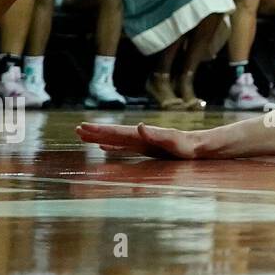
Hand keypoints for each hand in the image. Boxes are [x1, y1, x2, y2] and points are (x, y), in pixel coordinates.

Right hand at [75, 122, 198, 159]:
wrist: (198, 146)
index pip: (117, 132)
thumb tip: (140, 126)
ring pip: (115, 139)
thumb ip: (156, 135)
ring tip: (83, 136)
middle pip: (113, 133)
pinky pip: (123, 147)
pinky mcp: (145, 148)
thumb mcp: (173, 141)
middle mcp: (139, 136)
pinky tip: (103, 146)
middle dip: (95, 132)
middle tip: (76, 129)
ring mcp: (141, 142)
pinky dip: (112, 145)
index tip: (83, 127)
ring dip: (100, 137)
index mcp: (142, 135)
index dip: (100, 130)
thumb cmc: (186, 146)